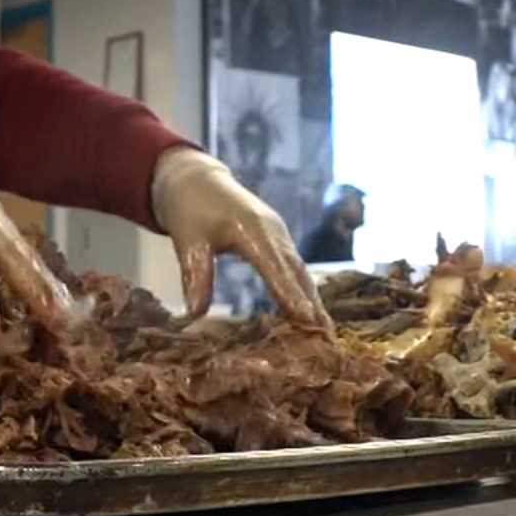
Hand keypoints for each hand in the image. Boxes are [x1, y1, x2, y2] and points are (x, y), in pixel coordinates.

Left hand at [151, 148, 330, 327]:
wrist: (196, 179)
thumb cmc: (190, 209)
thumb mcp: (188, 241)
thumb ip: (195, 276)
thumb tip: (194, 315)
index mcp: (252, 229)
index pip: (275, 267)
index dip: (291, 294)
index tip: (307, 319)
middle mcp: (273, 231)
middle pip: (297, 271)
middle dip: (313, 303)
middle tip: (327, 336)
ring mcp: (279, 234)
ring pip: (300, 270)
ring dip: (313, 299)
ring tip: (325, 331)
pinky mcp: (278, 238)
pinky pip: (295, 267)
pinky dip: (304, 289)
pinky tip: (309, 311)